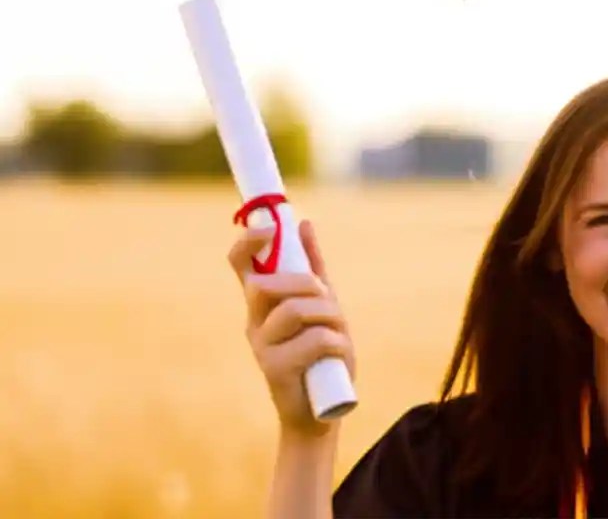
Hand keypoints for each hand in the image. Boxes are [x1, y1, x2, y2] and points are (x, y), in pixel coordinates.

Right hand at [227, 220, 355, 438]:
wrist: (321, 411)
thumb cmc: (320, 354)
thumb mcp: (321, 306)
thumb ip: (312, 268)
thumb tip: (304, 224)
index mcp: (262, 305)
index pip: (240, 265)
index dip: (248, 242)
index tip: (268, 227)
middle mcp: (254, 323)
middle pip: (265, 285)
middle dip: (304, 283)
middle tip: (325, 296)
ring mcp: (261, 348)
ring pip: (294, 311)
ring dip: (327, 315)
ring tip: (338, 330)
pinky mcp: (275, 370)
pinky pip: (314, 340)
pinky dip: (336, 341)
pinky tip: (339, 353)